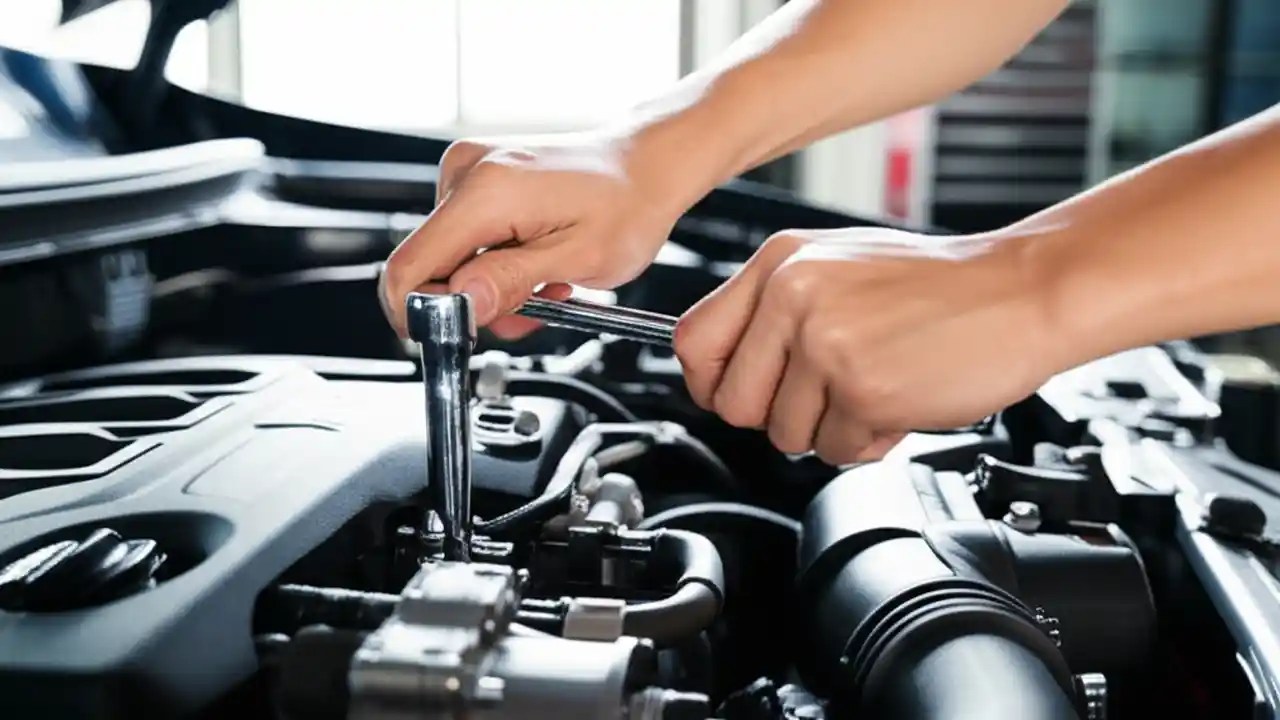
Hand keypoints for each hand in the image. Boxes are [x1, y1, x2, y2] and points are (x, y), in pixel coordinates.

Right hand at [379, 131, 682, 338]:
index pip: (409, 267)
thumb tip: (461, 303)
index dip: (419, 314)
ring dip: (490, 284)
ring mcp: (471, 169)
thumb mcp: (578, 258)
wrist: (648, 164)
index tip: (456, 335)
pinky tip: (533, 262)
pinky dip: (494, 261)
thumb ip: (511, 281)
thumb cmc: (628, 204)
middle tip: (528, 308)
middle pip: (429, 264)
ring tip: (543, 282)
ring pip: (450, 256)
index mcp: (486, 191)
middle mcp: (468, 171)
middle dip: (472, 301)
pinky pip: (466, 236)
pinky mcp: (479, 175)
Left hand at [673, 227, 1061, 464]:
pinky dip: (868, 440)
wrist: (1020, 293)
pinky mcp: (862, 390)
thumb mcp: (837, 268)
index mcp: (781, 262)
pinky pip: (837, 450)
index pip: (694, 341)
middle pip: (733, 403)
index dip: (712, 382)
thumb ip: (774, 311)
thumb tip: (720, 369)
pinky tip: (899, 400)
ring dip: (829, 428)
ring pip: (784, 434)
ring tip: (873, 387)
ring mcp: (825, 344)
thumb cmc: (938, 287)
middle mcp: (793, 296)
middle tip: (823, 398)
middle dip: (777, 416)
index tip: (738, 391)